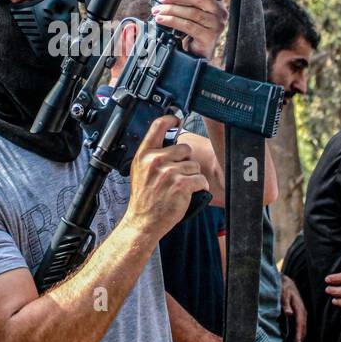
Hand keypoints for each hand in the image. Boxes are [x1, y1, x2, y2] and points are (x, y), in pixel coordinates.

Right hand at [124, 115, 210, 239]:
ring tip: (180, 187)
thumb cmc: (144, 199)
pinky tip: (188, 193)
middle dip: (186, 161)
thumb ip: (152, 155)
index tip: (177, 120)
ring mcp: (168, 172)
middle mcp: (155, 161)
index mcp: (144, 155)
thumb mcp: (140, 171)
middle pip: (185, 148)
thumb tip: (169, 143)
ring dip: (192, 176)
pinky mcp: (181, 184)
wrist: (143, 221)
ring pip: (194, 165)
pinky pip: (200, 179)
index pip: (158, 126)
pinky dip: (199, 186)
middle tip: (177, 175)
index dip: (170, 120)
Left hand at [148, 0, 226, 59]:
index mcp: (217, 0)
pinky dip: (172, 21)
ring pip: (193, 13)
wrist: (195, 50)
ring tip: (157, 10)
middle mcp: (220, 11)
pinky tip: (162, 19)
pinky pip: (189, 26)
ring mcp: (216, 25)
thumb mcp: (182, 5)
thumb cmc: (190, 24)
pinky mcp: (209, 37)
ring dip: (172, 10)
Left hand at [280, 273, 307, 341]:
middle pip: (303, 330)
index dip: (299, 335)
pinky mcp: (300, 316)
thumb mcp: (283, 295)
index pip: (300, 324)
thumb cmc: (284, 289)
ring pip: (303, 330)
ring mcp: (303, 315)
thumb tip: (289, 314)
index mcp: (300, 309)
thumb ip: (285, 304)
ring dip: (299, 341)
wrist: (288, 284)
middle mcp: (303, 313)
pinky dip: (298, 336)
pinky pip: (301, 328)